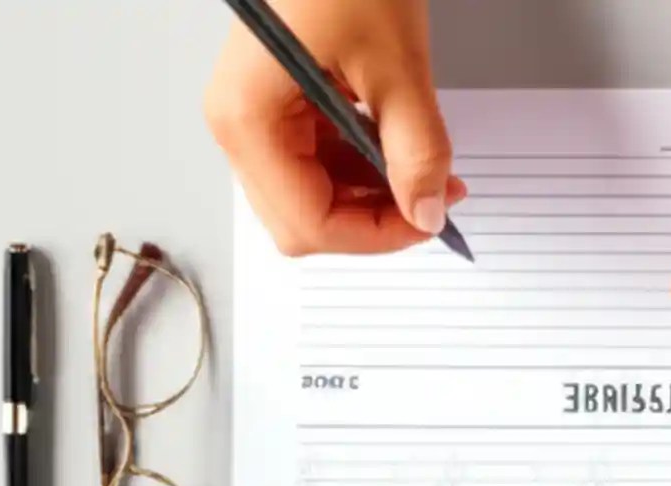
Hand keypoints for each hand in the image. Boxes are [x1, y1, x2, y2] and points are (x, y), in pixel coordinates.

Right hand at [204, 0, 465, 255]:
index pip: (307, 221)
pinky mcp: (274, 104)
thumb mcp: (396, 65)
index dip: (375, 235)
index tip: (429, 220)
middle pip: (301, 219)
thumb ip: (416, 149)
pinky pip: (313, 161)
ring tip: (423, 168)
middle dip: (372, 219)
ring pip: (309, 195)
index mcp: (248, 118)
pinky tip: (394, 146)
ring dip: (369, 195)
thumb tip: (425, 211)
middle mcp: (238, 124)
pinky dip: (358, 166)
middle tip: (432, 197)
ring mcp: (253, 116)